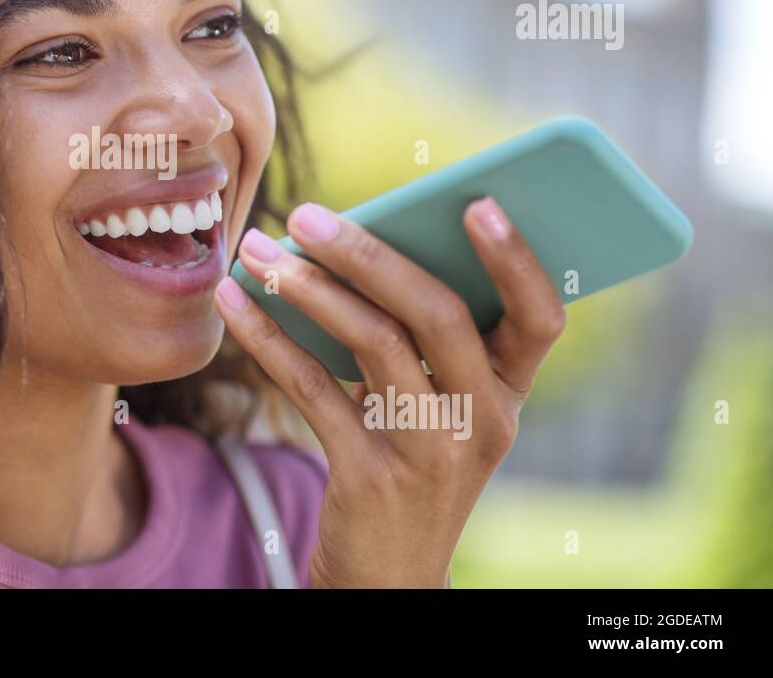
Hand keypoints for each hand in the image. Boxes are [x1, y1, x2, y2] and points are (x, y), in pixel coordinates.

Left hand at [215, 197, 566, 587]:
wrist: (388, 574)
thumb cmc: (408, 459)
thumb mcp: (436, 404)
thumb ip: (418, 335)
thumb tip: (352, 239)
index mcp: (511, 390)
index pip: (541, 317)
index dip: (516, 260)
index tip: (477, 202)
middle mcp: (485, 419)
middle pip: (439, 313)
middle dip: (370, 253)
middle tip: (307, 213)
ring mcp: (431, 451)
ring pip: (372, 342)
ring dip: (307, 287)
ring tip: (259, 250)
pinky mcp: (370, 476)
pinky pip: (313, 388)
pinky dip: (269, 337)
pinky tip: (235, 303)